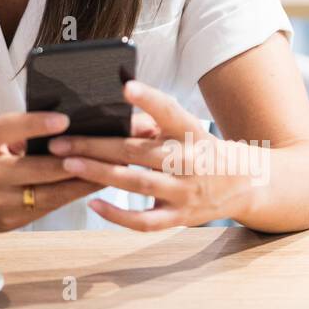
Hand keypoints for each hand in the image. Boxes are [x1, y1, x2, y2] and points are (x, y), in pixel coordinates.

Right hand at [0, 111, 103, 234]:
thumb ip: (16, 133)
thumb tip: (62, 128)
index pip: (6, 130)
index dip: (35, 124)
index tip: (64, 119)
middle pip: (40, 169)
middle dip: (80, 160)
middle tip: (110, 149)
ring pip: (51, 194)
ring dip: (84, 181)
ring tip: (112, 169)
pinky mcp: (9, 222)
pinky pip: (47, 208)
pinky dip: (70, 195)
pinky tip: (89, 186)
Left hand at [47, 80, 262, 230]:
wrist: (247, 184)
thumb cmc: (204, 149)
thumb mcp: (188, 129)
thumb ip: (154, 121)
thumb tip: (113, 107)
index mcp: (192, 133)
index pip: (171, 112)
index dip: (150, 100)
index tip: (126, 87)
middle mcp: (190, 162)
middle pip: (139, 152)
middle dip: (97, 145)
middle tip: (62, 140)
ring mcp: (185, 192)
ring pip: (137, 184)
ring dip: (100, 174)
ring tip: (68, 164)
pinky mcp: (180, 217)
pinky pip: (146, 221)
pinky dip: (118, 215)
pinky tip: (93, 204)